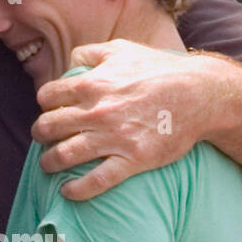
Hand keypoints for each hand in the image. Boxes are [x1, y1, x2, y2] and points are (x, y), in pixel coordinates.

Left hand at [31, 39, 211, 199]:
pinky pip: (96, 180)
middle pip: (48, 126)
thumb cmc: (161, 70)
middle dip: (40, 133)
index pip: (47, 97)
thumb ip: (91, 52)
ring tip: (48, 164)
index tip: (50, 110)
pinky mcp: (133, 159)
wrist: (201, 95)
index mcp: (91, 84)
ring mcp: (114, 137)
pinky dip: (76, 189)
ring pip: (64, 155)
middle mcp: (97, 112)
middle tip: (43, 137)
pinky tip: (67, 191)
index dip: (45, 104)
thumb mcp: (122, 49)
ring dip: (49, 162)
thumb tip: (71, 59)